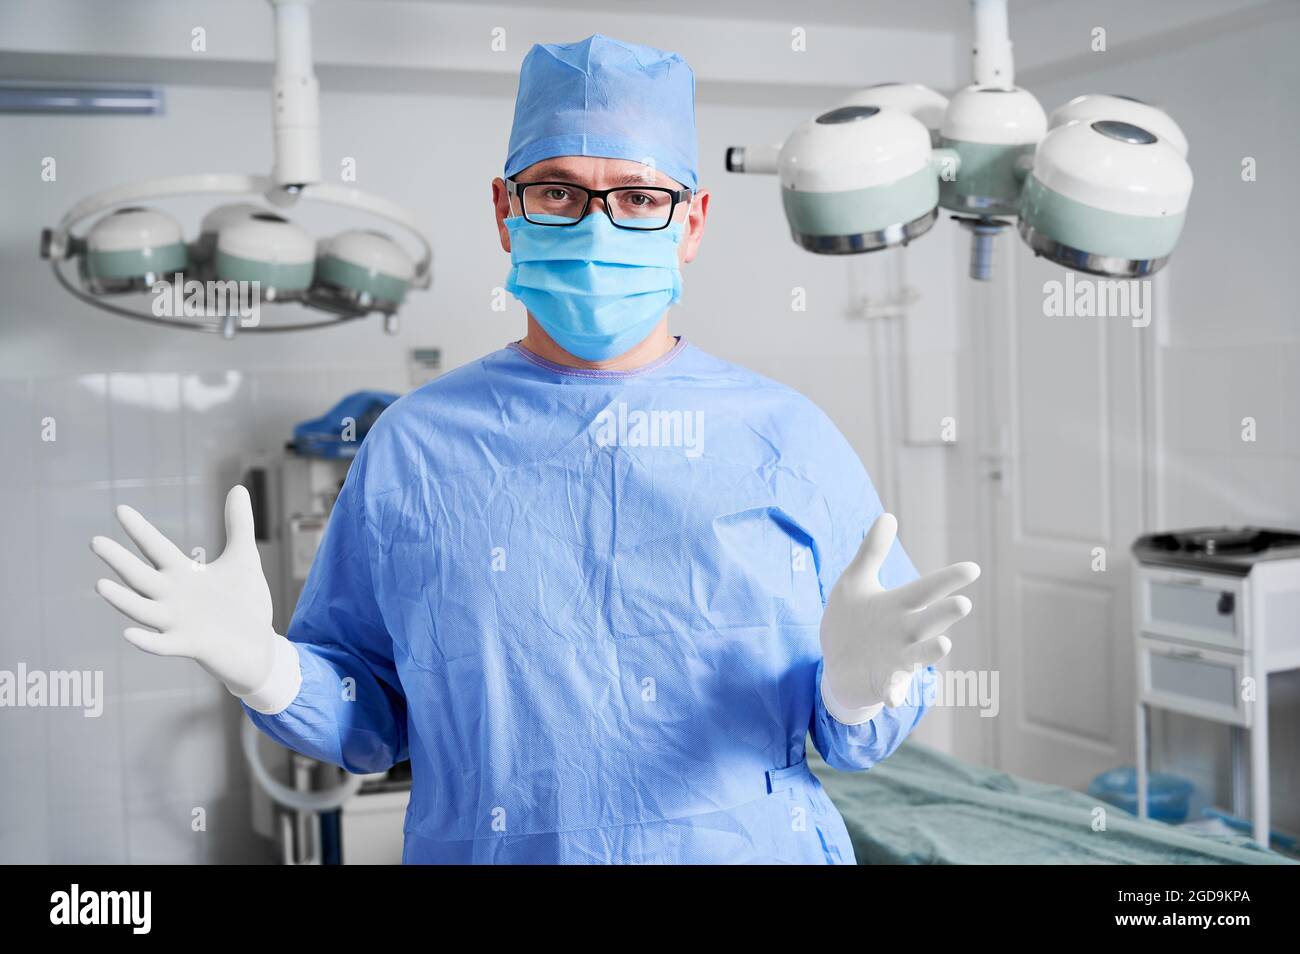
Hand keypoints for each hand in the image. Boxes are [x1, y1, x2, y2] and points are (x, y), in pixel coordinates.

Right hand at [91, 485, 296, 707]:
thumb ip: (238, 525)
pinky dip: (147, 640)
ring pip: (144, 611)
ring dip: (123, 600)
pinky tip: (129, 633)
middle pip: (141, 577)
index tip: (121, 509)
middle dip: (119, 561)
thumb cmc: (245, 603)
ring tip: (101, 584)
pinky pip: (163, 645)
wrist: (259, 646)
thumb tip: (237, 488)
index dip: (141, 530)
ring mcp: (179, 624)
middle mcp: (174, 598)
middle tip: (95, 541)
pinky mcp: (191, 646)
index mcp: (184, 576)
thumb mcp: (244, 558)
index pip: (157, 548)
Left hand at [820, 513, 979, 720]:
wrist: (836, 664)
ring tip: (945, 645)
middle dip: (944, 614)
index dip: (948, 579)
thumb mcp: (855, 582)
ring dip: (930, 652)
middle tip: (963, 603)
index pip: (926, 589)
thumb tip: (888, 515)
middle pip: (927, 621)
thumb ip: (872, 551)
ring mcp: (895, 659)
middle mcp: (903, 633)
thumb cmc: (851, 622)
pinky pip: (892, 689)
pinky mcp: (882, 683)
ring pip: (918, 655)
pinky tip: (894, 697)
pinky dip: (895, 692)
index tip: (973, 568)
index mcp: (898, 606)